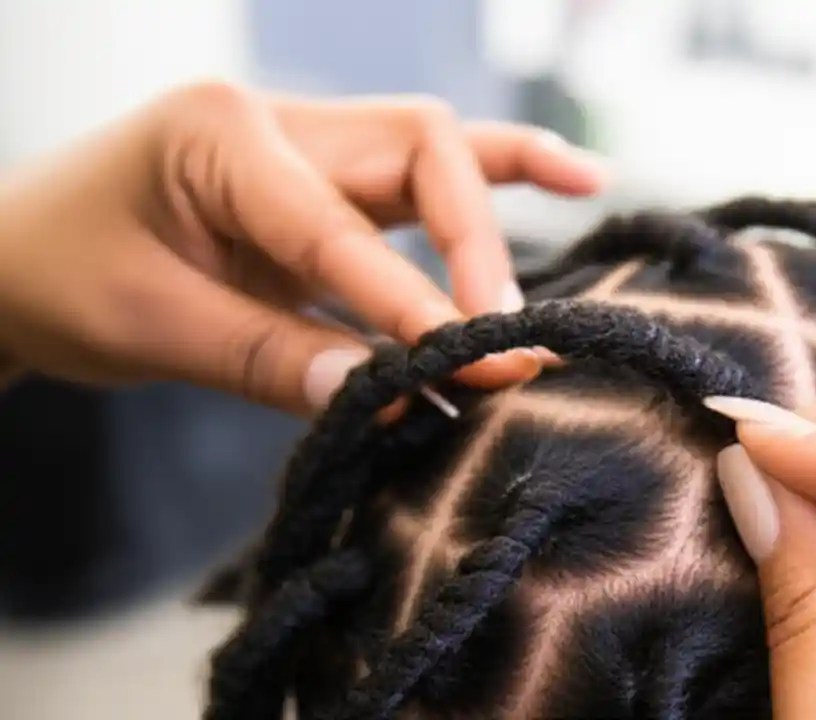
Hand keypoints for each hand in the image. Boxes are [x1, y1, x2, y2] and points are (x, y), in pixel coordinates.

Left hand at [0, 81, 605, 412]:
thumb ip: (271, 358)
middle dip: (472, 243)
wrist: (9, 256)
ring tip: (591, 185)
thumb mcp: (151, 327)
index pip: (342, 227)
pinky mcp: (323, 177)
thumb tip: (393, 393)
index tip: (476, 364)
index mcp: (221, 138)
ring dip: (507, 181)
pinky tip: (562, 176)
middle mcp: (276, 122)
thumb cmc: (60, 278)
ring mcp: (305, 142)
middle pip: (417, 151)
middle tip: (501, 335)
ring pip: (433, 145)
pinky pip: (420, 171)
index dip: (414, 302)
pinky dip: (492, 176)